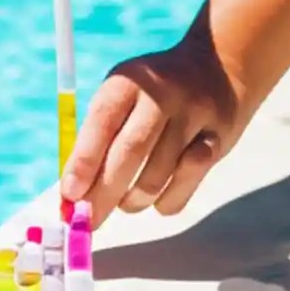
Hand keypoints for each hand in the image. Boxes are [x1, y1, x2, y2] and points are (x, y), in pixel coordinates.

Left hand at [60, 29, 256, 226]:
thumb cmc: (151, 95)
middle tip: (89, 221)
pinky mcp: (220, 137)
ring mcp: (195, 115)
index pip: (101, 123)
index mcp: (128, 82)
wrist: (219, 69)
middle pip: (131, 151)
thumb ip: (95, 140)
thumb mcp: (119, 98)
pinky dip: (166, 200)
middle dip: (104, 193)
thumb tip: (72, 194)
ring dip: (134, 200)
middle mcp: (162, 95)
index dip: (84, 162)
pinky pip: (188, 181)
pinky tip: (156, 199)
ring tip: (125, 204)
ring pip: (159, 173)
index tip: (70, 195)